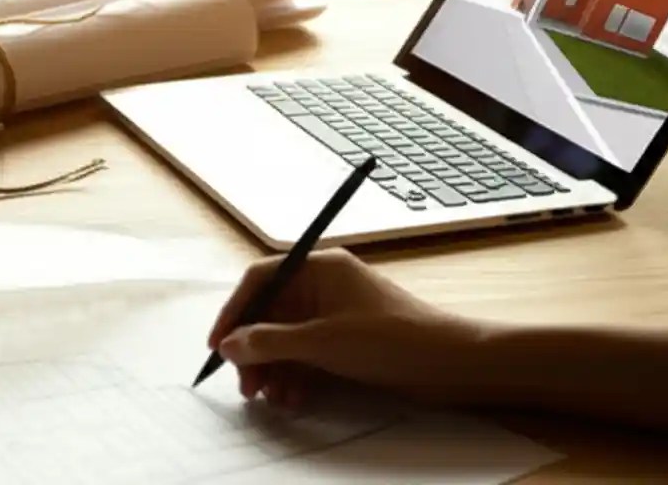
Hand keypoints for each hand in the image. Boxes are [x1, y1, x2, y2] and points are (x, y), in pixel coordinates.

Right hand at [208, 249, 486, 407]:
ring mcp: (336, 313)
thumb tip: (231, 344)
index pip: (260, 279)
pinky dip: (297, 375)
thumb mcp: (322, 341)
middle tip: (246, 385)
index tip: (219, 345)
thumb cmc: (391, 339)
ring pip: (288, 338)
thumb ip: (270, 342)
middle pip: (271, 313)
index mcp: (318, 268)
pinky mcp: (347, 339)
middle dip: (255, 350)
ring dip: (275, 368)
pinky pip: (309, 353)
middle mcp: (324, 285)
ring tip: (272, 398)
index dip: (235, 312)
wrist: (448, 363)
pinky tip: (294, 398)